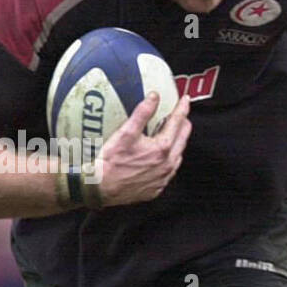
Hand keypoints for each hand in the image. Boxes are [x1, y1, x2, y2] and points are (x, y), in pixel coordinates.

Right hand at [91, 92, 191, 206]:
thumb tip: (154, 98)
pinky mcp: (157, 187)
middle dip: (183, 124)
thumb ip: (142, 112)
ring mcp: (164, 177)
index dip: (182, 108)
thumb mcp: (126, 132)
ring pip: (177, 155)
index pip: (178, 122)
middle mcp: (167, 164)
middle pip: (183, 139)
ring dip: (176, 143)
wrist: (101, 188)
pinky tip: (160, 156)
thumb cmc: (111, 163)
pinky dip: (168, 160)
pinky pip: (169, 171)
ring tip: (171, 134)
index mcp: (162, 148)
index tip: (185, 100)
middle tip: (181, 115)